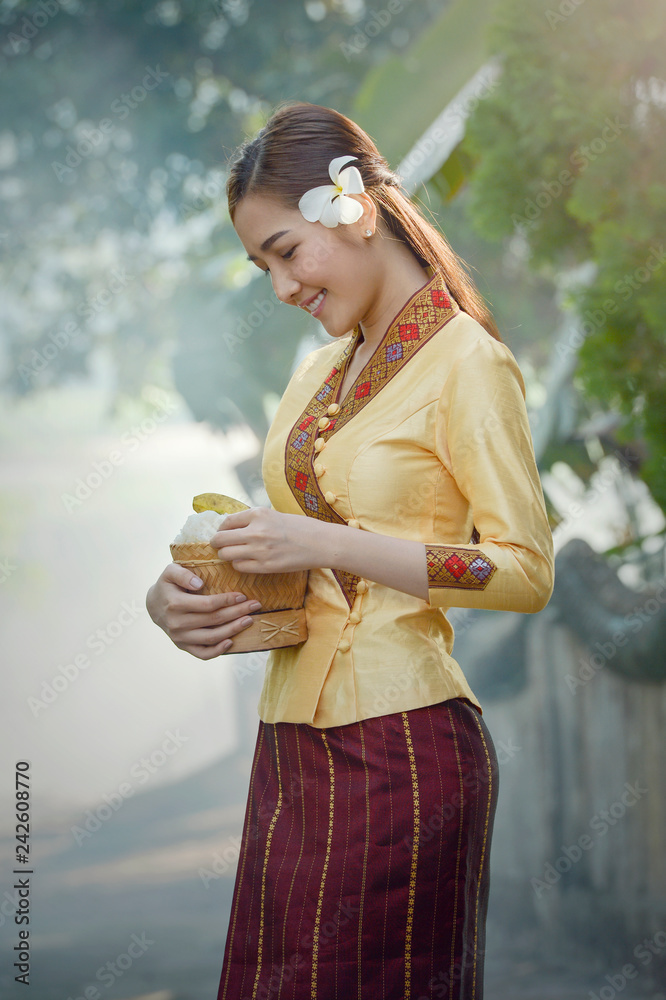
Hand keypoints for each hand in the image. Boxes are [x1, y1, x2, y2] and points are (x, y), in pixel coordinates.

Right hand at [145, 562, 262, 659]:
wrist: (154, 606)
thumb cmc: (167, 585)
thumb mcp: (169, 572)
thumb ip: (182, 574)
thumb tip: (199, 583)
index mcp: (175, 604)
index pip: (208, 604)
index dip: (227, 601)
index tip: (243, 595)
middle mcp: (177, 623)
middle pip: (214, 620)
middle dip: (237, 612)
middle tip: (255, 606)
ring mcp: (180, 637)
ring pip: (211, 637)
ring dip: (233, 630)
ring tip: (249, 620)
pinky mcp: (183, 646)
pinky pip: (202, 653)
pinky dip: (218, 651)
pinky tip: (231, 641)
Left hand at [210, 506, 323, 573]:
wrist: (320, 542)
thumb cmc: (299, 527)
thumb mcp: (273, 515)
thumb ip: (252, 520)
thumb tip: (230, 527)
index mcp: (258, 514)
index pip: (226, 522)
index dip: (221, 529)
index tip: (222, 533)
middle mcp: (256, 531)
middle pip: (220, 539)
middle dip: (217, 544)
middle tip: (220, 546)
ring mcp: (260, 550)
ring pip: (226, 555)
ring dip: (227, 555)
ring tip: (234, 554)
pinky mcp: (265, 566)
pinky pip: (239, 567)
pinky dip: (239, 565)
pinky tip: (247, 561)